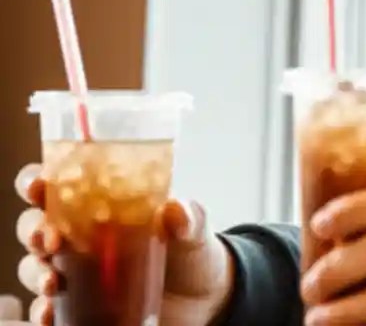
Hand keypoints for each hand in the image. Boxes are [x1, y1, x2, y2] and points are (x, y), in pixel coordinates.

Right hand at [14, 163, 235, 325]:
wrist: (204, 297)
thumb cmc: (189, 251)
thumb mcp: (194, 230)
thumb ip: (188, 218)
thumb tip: (176, 210)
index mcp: (101, 204)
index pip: (57, 185)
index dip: (38, 182)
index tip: (38, 185)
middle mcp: (80, 236)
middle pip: (37, 226)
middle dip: (34, 230)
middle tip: (47, 238)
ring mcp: (76, 272)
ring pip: (35, 267)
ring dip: (36, 273)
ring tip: (53, 281)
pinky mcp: (78, 305)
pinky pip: (46, 308)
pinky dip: (42, 311)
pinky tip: (49, 312)